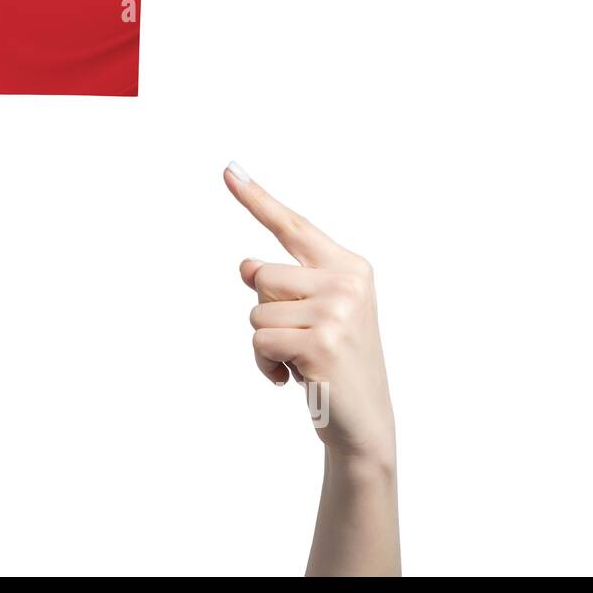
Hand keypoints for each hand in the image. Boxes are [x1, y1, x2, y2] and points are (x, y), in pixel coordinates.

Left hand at [225, 163, 393, 463]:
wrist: (364, 423)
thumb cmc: (335, 363)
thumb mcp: (317, 314)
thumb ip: (287, 283)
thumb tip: (246, 265)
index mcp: (350, 267)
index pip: (293, 226)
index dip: (256, 198)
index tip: (227, 170)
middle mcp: (347, 282)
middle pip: (259, 274)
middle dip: (267, 311)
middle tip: (300, 339)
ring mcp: (337, 311)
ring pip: (255, 311)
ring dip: (265, 344)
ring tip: (299, 360)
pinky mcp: (320, 342)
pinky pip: (259, 342)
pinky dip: (265, 366)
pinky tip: (293, 379)